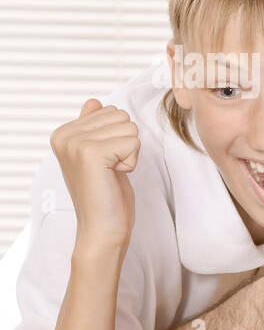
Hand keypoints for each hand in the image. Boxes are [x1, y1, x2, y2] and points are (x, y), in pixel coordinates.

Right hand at [50, 99, 139, 250]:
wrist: (101, 228)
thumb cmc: (105, 195)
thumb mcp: (99, 156)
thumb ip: (93, 128)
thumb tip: (95, 101)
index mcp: (63, 132)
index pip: (110, 111)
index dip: (118, 139)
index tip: (104, 162)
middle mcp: (65, 135)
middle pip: (121, 116)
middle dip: (126, 143)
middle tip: (110, 169)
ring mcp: (76, 143)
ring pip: (129, 128)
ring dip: (129, 153)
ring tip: (112, 172)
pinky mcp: (91, 153)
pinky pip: (133, 141)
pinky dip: (132, 161)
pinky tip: (115, 176)